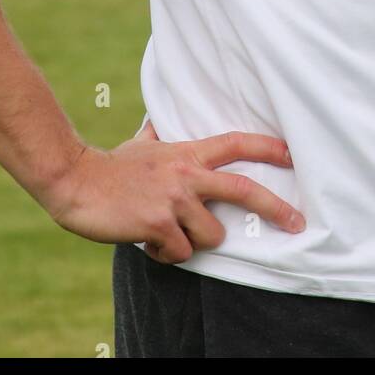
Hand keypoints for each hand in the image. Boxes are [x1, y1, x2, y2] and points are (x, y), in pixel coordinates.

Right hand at [43, 119, 305, 263]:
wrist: (76, 180)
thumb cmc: (110, 166)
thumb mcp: (141, 144)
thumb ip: (158, 136)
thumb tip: (159, 120)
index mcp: (186, 153)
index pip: (236, 144)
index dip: (267, 148)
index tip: (293, 155)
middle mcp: (186, 174)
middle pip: (243, 189)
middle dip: (276, 207)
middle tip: (298, 222)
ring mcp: (174, 199)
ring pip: (211, 235)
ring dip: (192, 242)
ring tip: (166, 232)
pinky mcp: (159, 224)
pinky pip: (179, 253)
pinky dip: (166, 254)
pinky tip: (147, 241)